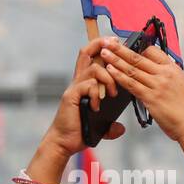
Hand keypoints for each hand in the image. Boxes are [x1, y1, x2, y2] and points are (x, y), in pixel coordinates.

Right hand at [27, 38, 120, 183]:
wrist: (63, 143)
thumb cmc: (79, 132)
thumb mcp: (99, 126)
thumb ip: (110, 126)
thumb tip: (120, 129)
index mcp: (84, 84)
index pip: (89, 57)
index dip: (100, 45)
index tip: (113, 41)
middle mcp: (78, 82)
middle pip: (86, 53)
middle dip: (101, 45)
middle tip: (114, 44)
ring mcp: (74, 88)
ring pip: (94, 69)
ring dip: (108, 78)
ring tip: (112, 93)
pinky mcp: (72, 97)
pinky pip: (88, 86)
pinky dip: (96, 94)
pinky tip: (97, 106)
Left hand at [99, 39, 183, 171]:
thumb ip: (171, 75)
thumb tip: (162, 71)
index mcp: (172, 69)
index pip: (153, 52)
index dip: (139, 48)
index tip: (128, 47)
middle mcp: (163, 74)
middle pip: (138, 57)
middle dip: (121, 49)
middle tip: (108, 41)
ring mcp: (156, 85)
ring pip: (132, 69)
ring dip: (116, 60)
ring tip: (104, 53)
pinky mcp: (150, 98)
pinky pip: (131, 84)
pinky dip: (119, 76)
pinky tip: (110, 70)